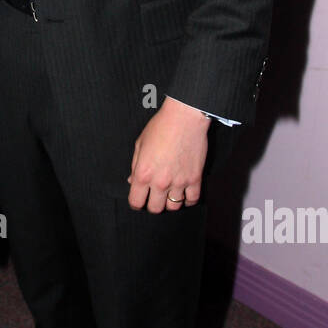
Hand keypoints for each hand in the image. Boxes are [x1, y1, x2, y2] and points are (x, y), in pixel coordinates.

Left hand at [128, 96, 208, 212]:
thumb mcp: (140, 144)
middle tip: (154, 197)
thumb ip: (135, 166)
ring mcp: (179, 182)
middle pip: (155, 209)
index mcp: (143, 173)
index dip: (136, 203)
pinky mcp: (195, 178)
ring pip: (173, 207)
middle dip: (152, 205)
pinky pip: (192, 199)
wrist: (184, 118)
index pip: (136, 202)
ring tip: (170, 194)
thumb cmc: (160, 127)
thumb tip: (132, 182)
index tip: (139, 200)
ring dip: (170, 203)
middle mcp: (160, 182)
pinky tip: (185, 193)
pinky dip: (188, 199)